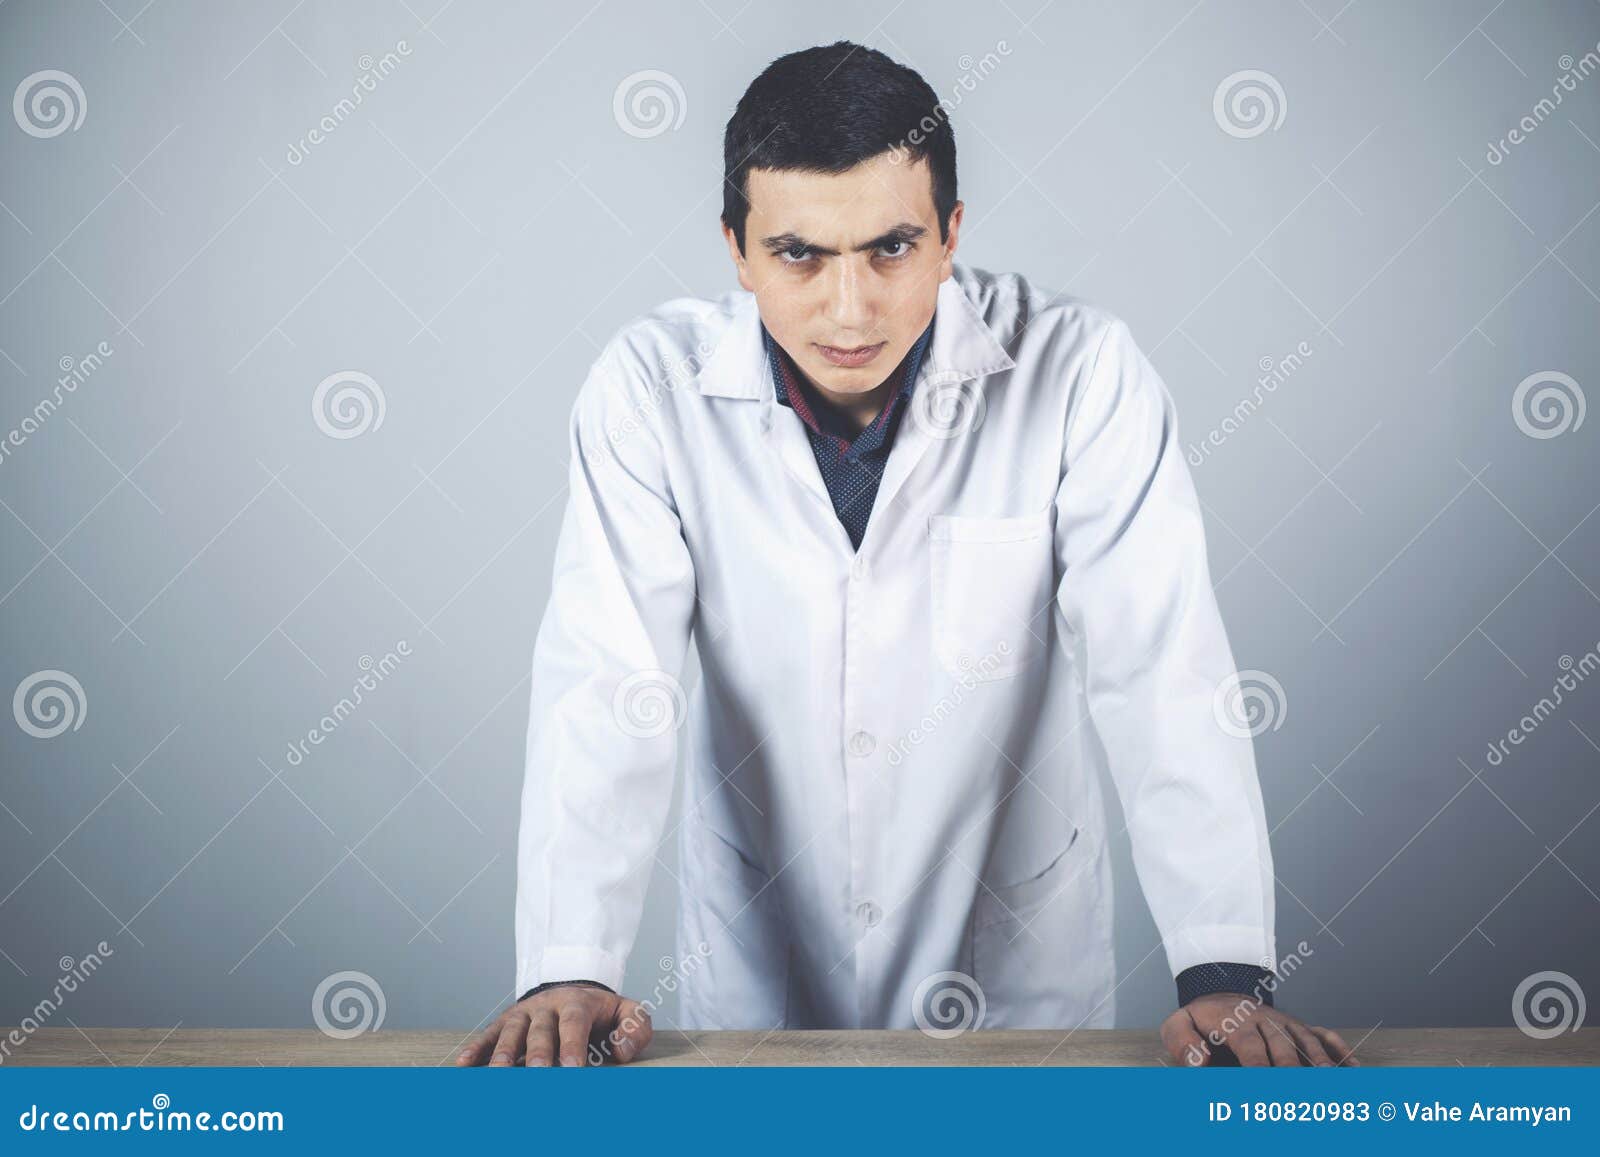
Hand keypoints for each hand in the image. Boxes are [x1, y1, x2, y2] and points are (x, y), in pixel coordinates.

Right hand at [455, 984, 653, 1066]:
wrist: (574, 989)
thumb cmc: (602, 1012)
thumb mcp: (627, 1011)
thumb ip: (635, 1027)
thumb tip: (621, 1052)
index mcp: (578, 1002)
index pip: (574, 1022)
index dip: (572, 1045)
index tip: (573, 1069)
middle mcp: (547, 1005)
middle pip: (540, 1029)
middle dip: (538, 1054)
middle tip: (539, 1075)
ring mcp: (524, 1013)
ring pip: (511, 1033)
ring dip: (504, 1055)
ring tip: (498, 1076)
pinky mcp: (507, 1021)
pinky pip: (489, 1034)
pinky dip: (476, 1049)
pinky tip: (464, 1065)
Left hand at [1161, 993, 1358, 1066]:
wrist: (1220, 993)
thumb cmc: (1200, 1020)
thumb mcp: (1178, 1024)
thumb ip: (1182, 1043)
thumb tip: (1198, 1063)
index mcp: (1236, 1021)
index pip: (1250, 1046)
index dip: (1258, 1066)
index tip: (1263, 1082)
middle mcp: (1266, 1021)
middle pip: (1283, 1045)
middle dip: (1292, 1068)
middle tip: (1301, 1090)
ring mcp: (1285, 1023)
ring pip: (1306, 1040)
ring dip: (1320, 1061)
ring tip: (1330, 1081)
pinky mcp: (1298, 1027)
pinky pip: (1322, 1034)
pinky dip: (1339, 1049)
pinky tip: (1353, 1068)